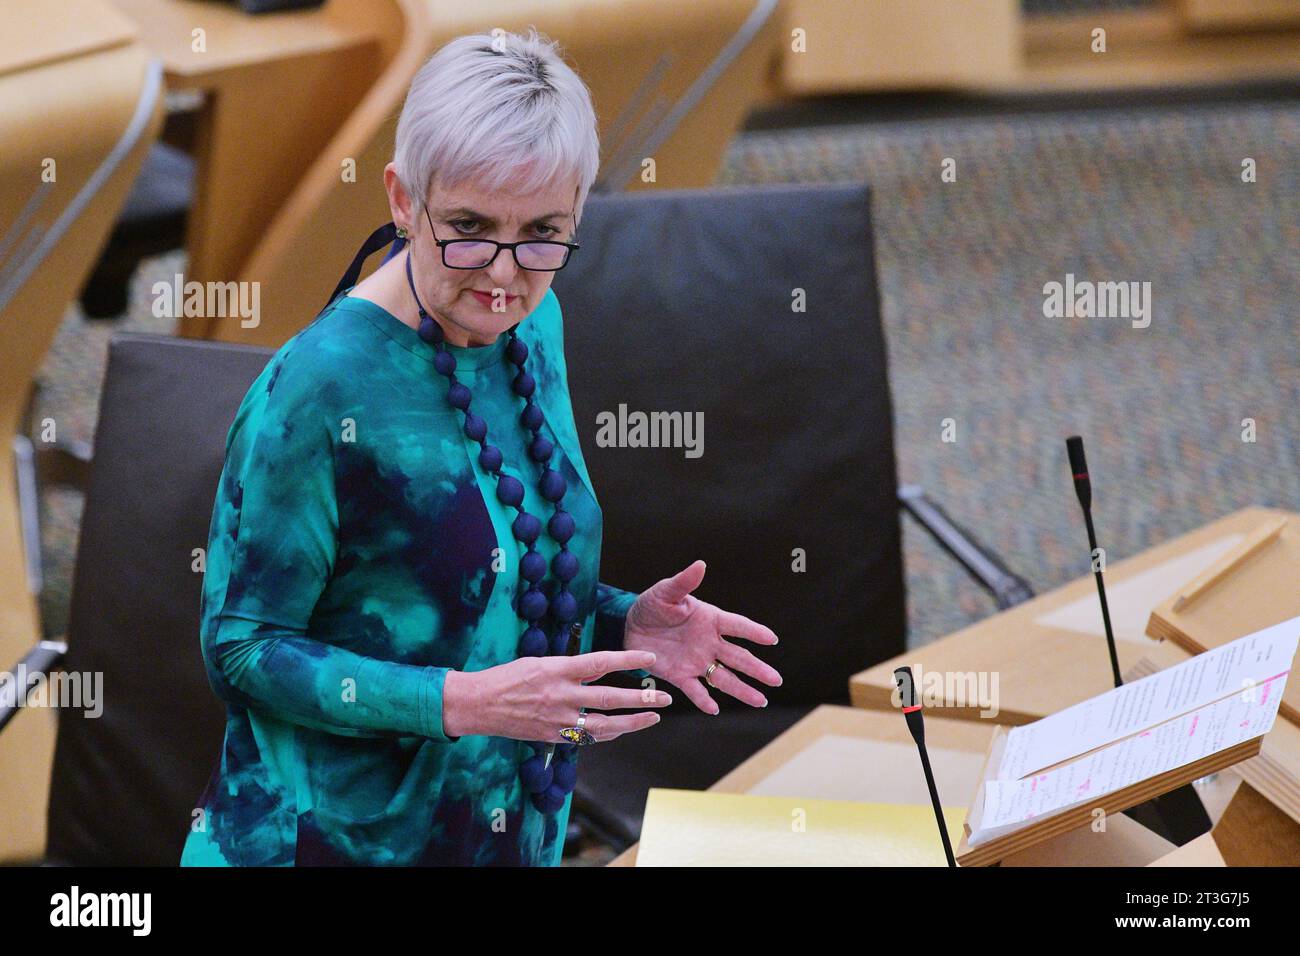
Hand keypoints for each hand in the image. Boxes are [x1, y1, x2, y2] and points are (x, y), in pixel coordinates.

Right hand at [442, 650, 672, 741]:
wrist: (478, 705)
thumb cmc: (508, 677)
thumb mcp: (541, 662)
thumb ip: (572, 668)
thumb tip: (601, 668)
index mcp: (557, 669)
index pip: (601, 662)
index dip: (628, 659)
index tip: (650, 657)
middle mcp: (561, 694)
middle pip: (609, 697)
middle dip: (641, 698)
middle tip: (664, 697)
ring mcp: (558, 719)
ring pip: (603, 724)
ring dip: (632, 722)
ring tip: (652, 717)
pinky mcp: (553, 736)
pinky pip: (587, 737)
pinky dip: (608, 733)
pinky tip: (622, 729)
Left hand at [623, 560, 781, 715]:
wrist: (628, 626)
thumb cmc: (652, 605)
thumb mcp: (666, 592)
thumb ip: (684, 582)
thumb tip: (700, 564)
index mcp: (710, 620)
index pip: (737, 626)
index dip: (754, 632)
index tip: (772, 639)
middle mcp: (709, 643)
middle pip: (739, 658)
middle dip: (757, 669)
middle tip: (776, 681)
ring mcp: (696, 661)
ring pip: (724, 677)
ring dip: (742, 690)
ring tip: (760, 701)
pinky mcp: (679, 675)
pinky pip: (695, 690)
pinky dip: (704, 699)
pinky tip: (714, 709)